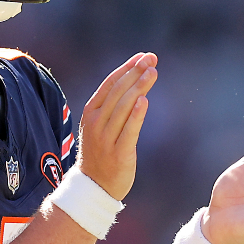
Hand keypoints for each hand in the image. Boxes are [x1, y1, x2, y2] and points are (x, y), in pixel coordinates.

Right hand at [77, 53, 157, 200]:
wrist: (93, 186)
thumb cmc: (100, 152)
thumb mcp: (99, 125)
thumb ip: (113, 106)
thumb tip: (133, 81)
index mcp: (91, 113)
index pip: (110, 84)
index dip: (127, 68)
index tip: (143, 56)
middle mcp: (96, 123)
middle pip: (118, 92)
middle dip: (135, 73)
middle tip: (151, 59)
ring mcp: (106, 138)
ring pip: (123, 107)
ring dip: (139, 87)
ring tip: (152, 72)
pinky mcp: (119, 153)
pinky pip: (129, 130)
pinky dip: (136, 114)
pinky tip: (145, 100)